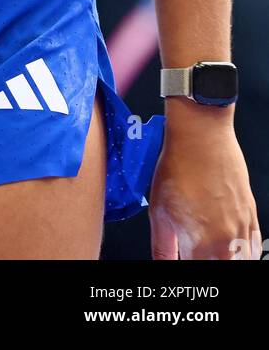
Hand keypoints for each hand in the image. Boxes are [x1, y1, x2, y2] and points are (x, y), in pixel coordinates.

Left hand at [149, 111, 261, 259]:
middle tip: (194, 256)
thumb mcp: (159, 211)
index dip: (186, 270)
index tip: (182, 260)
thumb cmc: (179, 167)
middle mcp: (225, 242)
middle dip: (205, 265)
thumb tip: (162, 264)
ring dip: (226, 261)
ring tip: (211, 254)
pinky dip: (244, 254)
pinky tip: (232, 250)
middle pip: (221, 270)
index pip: (197, 275)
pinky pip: (253, 246)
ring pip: (241, 262)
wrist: (202, 136)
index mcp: (200, 244)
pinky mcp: (250, 215)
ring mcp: (241, 229)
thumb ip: (162, 247)